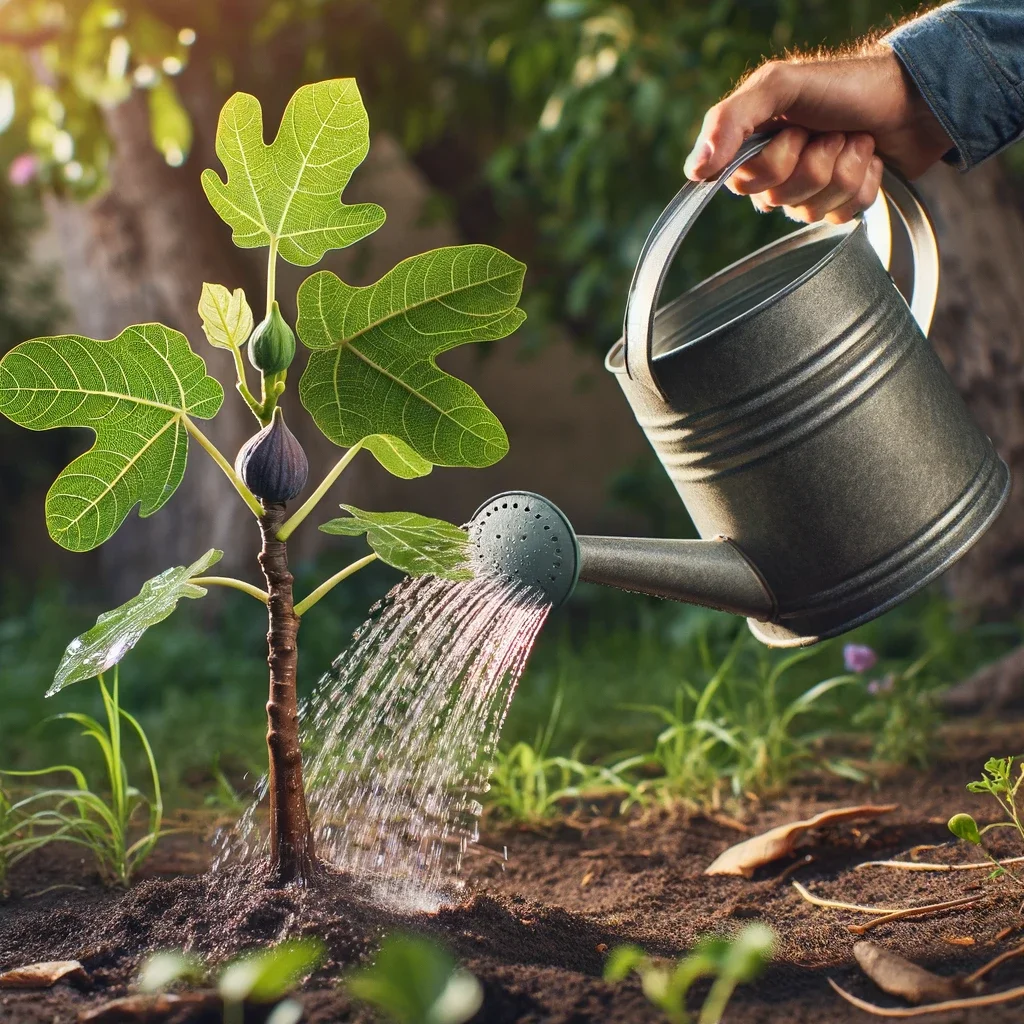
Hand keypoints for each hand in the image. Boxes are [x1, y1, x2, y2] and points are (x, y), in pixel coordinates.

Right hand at [683, 46, 953, 222]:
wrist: (910, 95)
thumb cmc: (845, 85)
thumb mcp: (780, 86)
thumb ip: (730, 120)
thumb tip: (695, 171)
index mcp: (753, 146)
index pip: (744, 183)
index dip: (776, 161)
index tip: (798, 128)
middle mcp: (775, 172)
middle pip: (779, 199)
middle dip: (816, 161)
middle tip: (830, 131)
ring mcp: (807, 192)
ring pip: (812, 210)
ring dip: (844, 169)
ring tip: (854, 140)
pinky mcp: (839, 206)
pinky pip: (842, 217)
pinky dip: (864, 184)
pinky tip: (868, 159)